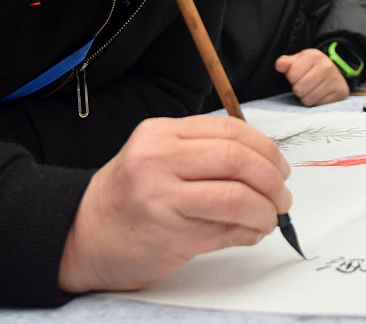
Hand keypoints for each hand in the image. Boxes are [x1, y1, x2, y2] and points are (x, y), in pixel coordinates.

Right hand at [58, 115, 291, 292]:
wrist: (81, 235)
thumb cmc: (128, 195)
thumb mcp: (157, 156)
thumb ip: (204, 153)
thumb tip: (265, 166)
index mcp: (160, 133)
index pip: (229, 130)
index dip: (265, 148)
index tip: (280, 166)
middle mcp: (159, 159)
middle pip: (237, 159)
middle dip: (272, 179)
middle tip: (283, 196)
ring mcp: (162, 196)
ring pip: (236, 196)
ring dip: (265, 209)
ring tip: (270, 217)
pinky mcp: (168, 233)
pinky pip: (224, 229)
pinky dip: (249, 231)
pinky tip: (252, 232)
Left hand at [275, 49, 350, 105]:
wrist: (332, 72)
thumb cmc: (310, 68)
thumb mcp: (297, 61)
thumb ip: (286, 63)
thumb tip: (279, 64)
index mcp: (315, 55)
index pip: (292, 75)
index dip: (291, 78)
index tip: (299, 75)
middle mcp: (328, 66)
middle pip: (299, 89)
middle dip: (298, 89)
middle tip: (305, 84)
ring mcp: (336, 79)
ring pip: (308, 99)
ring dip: (306, 97)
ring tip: (311, 89)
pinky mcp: (340, 92)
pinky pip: (319, 105)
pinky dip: (316, 103)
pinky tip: (320, 95)